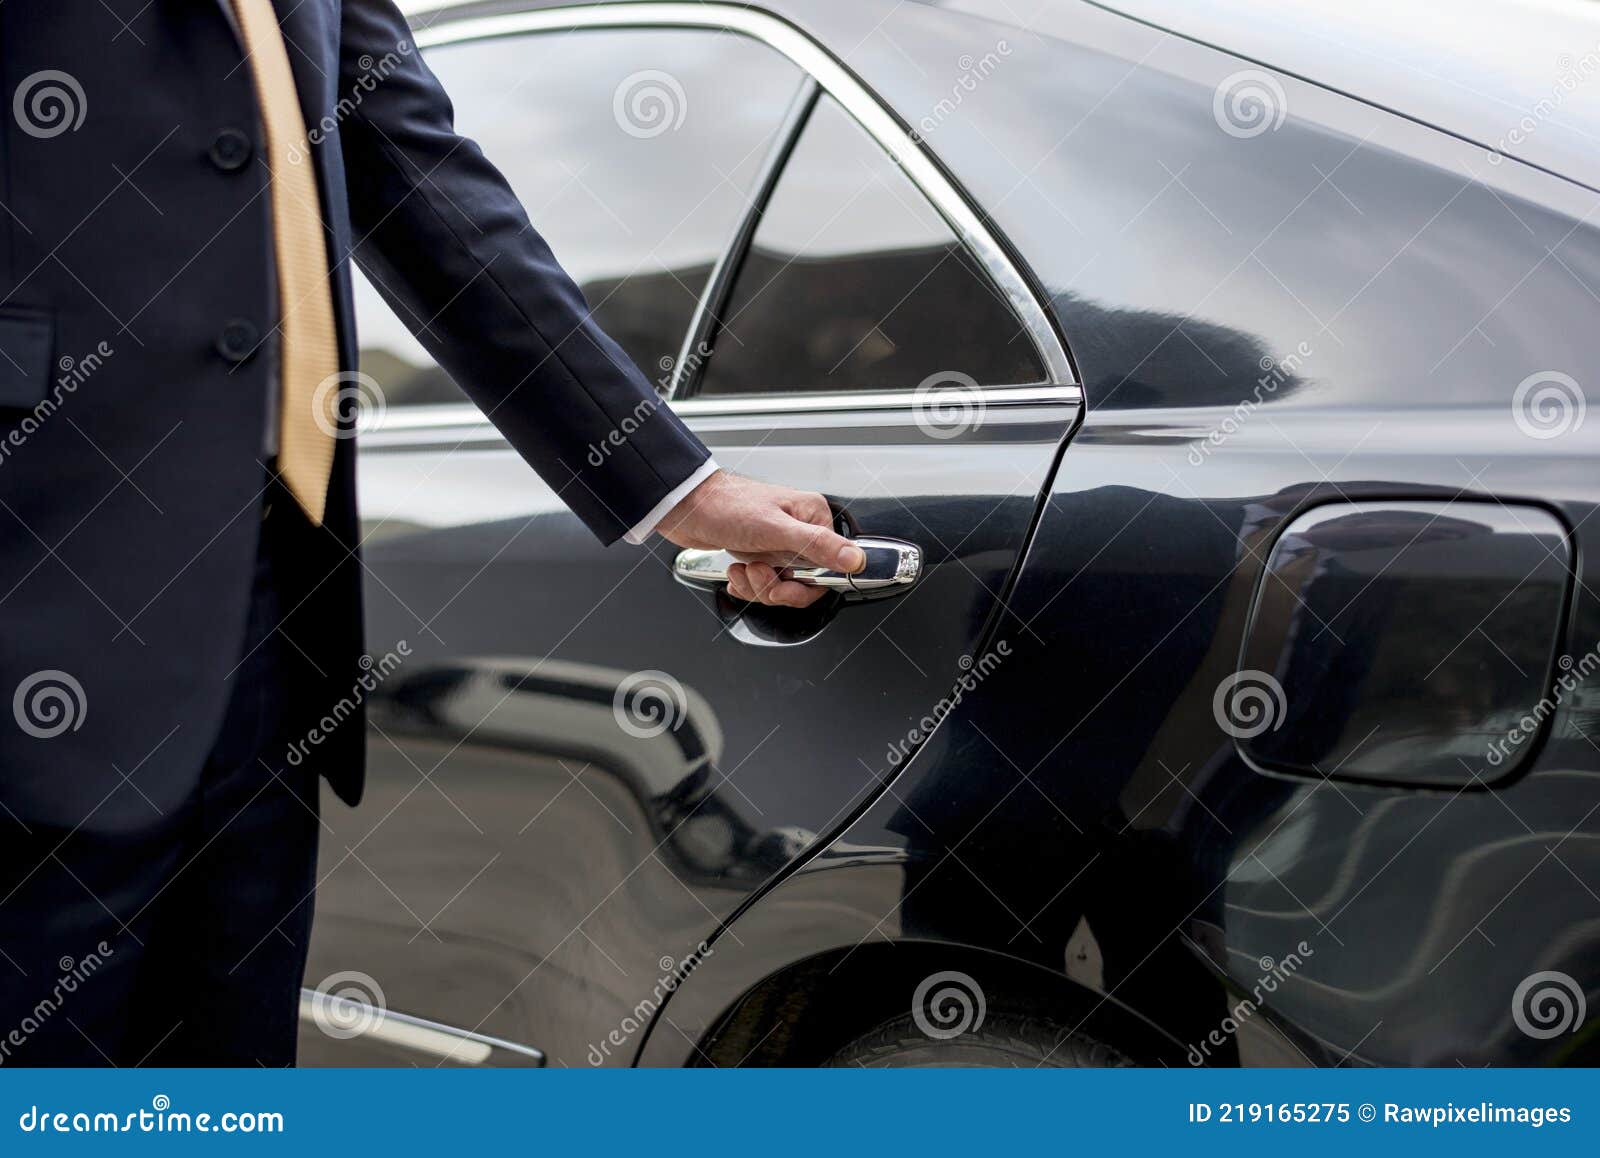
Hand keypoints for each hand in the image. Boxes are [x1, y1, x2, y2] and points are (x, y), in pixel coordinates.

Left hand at [656, 469, 864, 606]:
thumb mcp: (774, 529)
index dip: (806, 586)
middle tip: (758, 575)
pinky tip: (735, 572)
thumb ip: (817, 546)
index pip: (830, 568)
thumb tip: (855, 559)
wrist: (684, 507)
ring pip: (782, 586)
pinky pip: (764, 583)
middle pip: (805, 582)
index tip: (786, 586)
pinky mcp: (760, 553)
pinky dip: (747, 585)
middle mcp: (799, 530)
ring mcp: (778, 543)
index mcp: (812, 518)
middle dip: (776, 588)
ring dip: (758, 586)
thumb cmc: (725, 507)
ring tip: (742, 569)